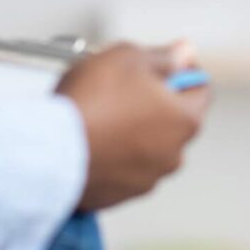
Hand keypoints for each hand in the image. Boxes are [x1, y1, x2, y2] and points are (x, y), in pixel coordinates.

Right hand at [55, 41, 209, 211]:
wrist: (49, 152)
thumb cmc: (91, 102)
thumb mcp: (128, 58)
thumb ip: (163, 56)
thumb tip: (185, 53)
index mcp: (185, 120)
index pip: (200, 88)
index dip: (183, 70)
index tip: (163, 63)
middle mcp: (174, 155)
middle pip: (174, 119)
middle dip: (154, 102)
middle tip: (123, 86)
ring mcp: (147, 180)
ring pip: (148, 146)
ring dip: (133, 131)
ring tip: (100, 115)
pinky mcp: (118, 197)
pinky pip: (122, 169)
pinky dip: (113, 156)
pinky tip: (90, 141)